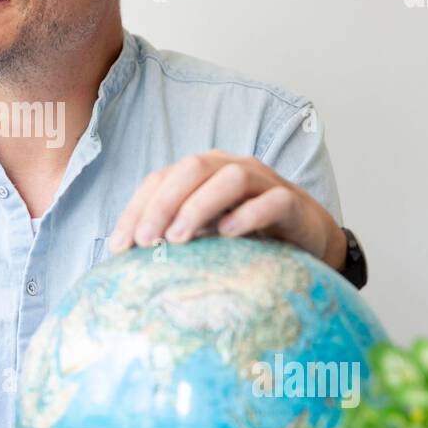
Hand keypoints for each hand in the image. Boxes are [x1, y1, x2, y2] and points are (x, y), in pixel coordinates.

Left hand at [108, 151, 346, 269]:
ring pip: (231, 177)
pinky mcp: (293, 203)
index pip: (163, 178)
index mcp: (204, 172)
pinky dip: (248, 214)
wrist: (307, 236)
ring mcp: (264, 182)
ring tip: (180, 238)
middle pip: (193, 169)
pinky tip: (228, 234)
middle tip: (147, 241)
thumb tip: (129, 260)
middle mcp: (232, 167)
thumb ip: (174, 234)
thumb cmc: (247, 234)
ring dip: (200, 205)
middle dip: (164, 204)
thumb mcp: (205, 232)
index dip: (137, 208)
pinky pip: (272, 201)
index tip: (120, 246)